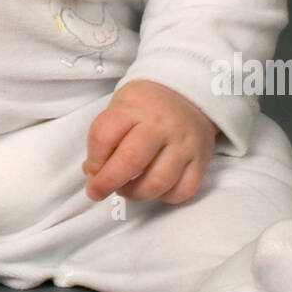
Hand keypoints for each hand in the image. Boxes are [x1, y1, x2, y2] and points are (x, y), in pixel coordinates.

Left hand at [81, 79, 217, 204]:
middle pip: (131, 160)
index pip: (104, 135)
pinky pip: (183, 191)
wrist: (188, 94)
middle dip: (108, 183)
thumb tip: (93, 173)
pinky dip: (165, 197)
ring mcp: (183, 143)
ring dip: (135, 194)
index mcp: (134, 108)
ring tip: (128, 189)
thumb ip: (105, 138)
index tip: (91, 171)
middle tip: (97, 192)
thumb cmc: (146, 106)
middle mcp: (161, 125)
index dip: (93, 160)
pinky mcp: (200, 160)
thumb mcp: (120, 107)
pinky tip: (155, 188)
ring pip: (158, 182)